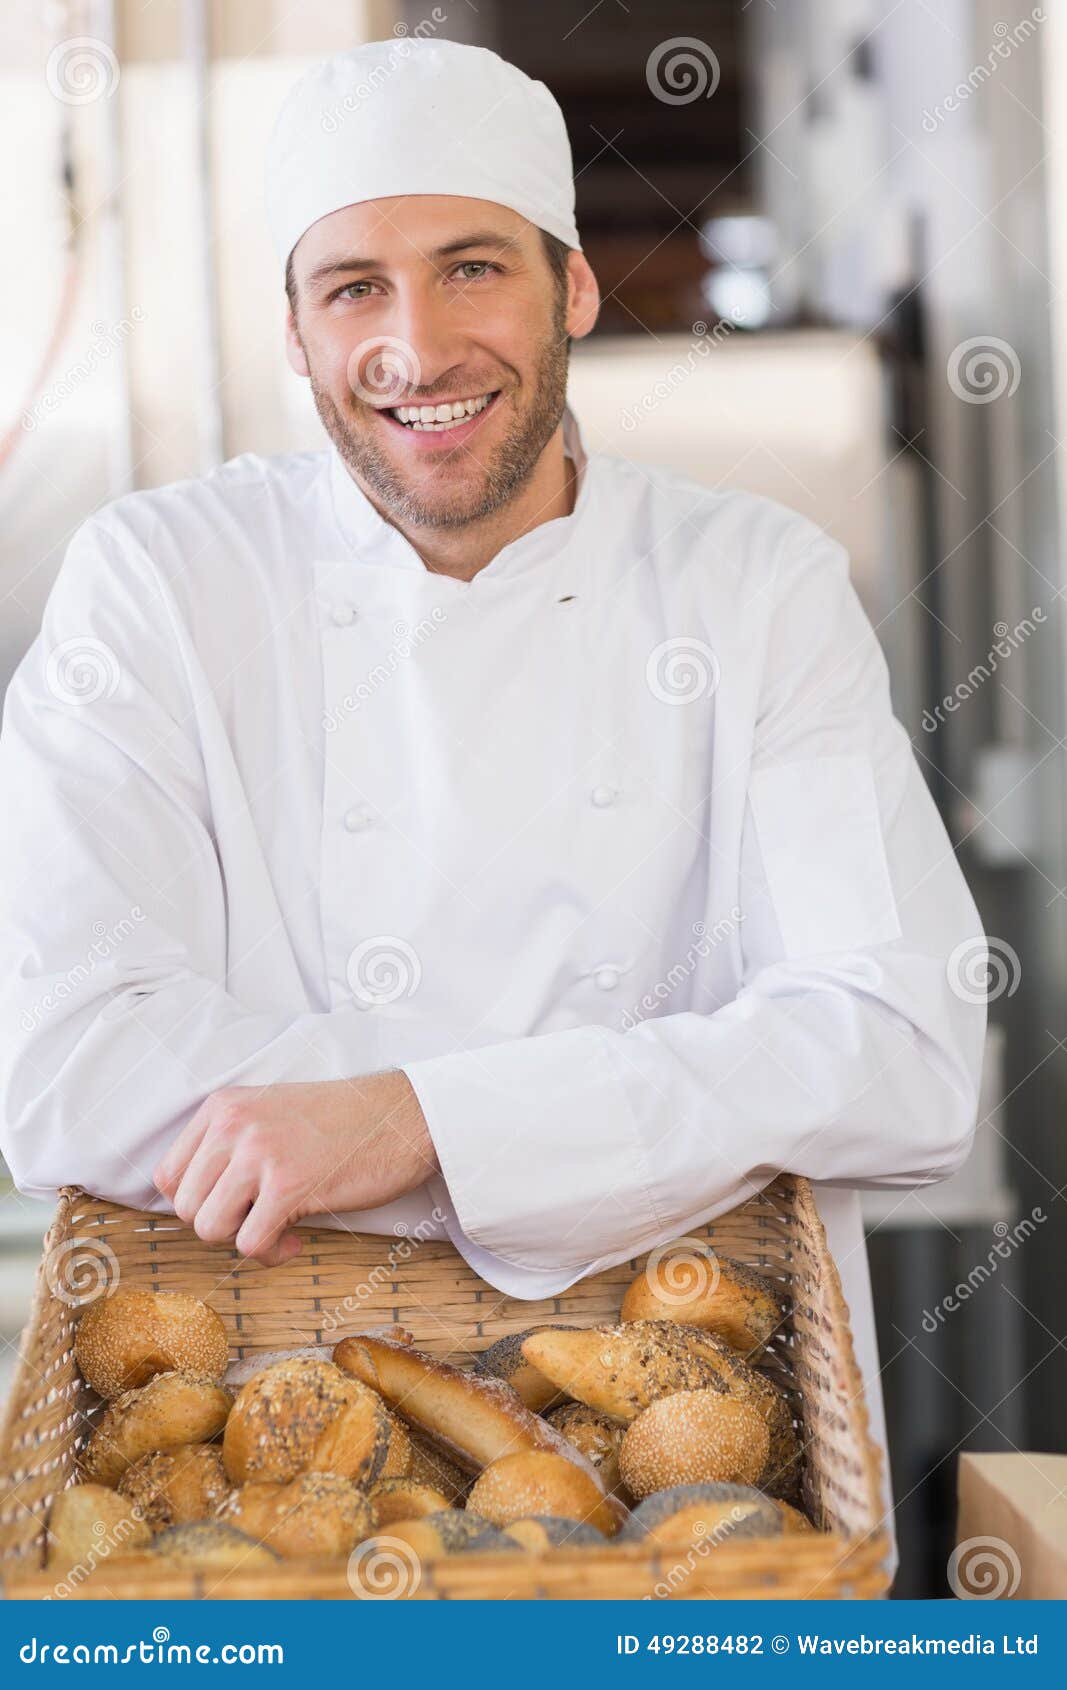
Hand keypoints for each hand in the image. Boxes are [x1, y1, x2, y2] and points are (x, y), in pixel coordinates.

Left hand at [151, 1072, 437, 1266]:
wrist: (401, 1116)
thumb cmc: (341, 1120)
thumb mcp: (269, 1111)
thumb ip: (229, 1142)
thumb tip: (194, 1198)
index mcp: (223, 1106)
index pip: (168, 1175)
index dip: (196, 1202)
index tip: (231, 1205)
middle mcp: (234, 1125)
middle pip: (186, 1207)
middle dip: (221, 1223)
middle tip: (259, 1216)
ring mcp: (260, 1155)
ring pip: (210, 1228)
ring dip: (242, 1238)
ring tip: (276, 1226)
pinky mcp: (289, 1187)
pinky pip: (250, 1244)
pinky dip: (271, 1253)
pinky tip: (296, 1236)